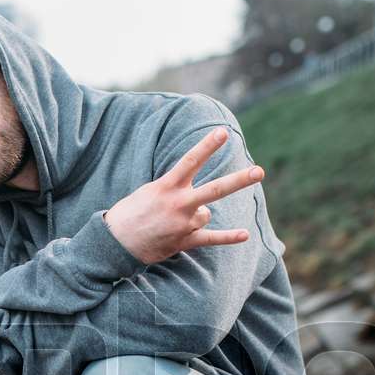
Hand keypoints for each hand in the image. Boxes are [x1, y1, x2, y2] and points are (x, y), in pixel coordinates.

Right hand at [102, 126, 262, 264]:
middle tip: (259, 172)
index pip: (191, 161)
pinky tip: (245, 234)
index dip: (208, 145)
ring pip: (206, 215)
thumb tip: (204, 205)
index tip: (223, 132)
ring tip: (174, 221)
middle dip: (238, 181)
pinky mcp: (184, 241)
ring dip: (197, 216)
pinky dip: (229, 237)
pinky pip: (211, 239)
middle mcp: (178, 204)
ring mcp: (183, 224)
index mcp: (166, 186)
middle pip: (215, 190)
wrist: (115, 242)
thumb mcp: (149, 191)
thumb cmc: (131, 213)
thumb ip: (177, 191)